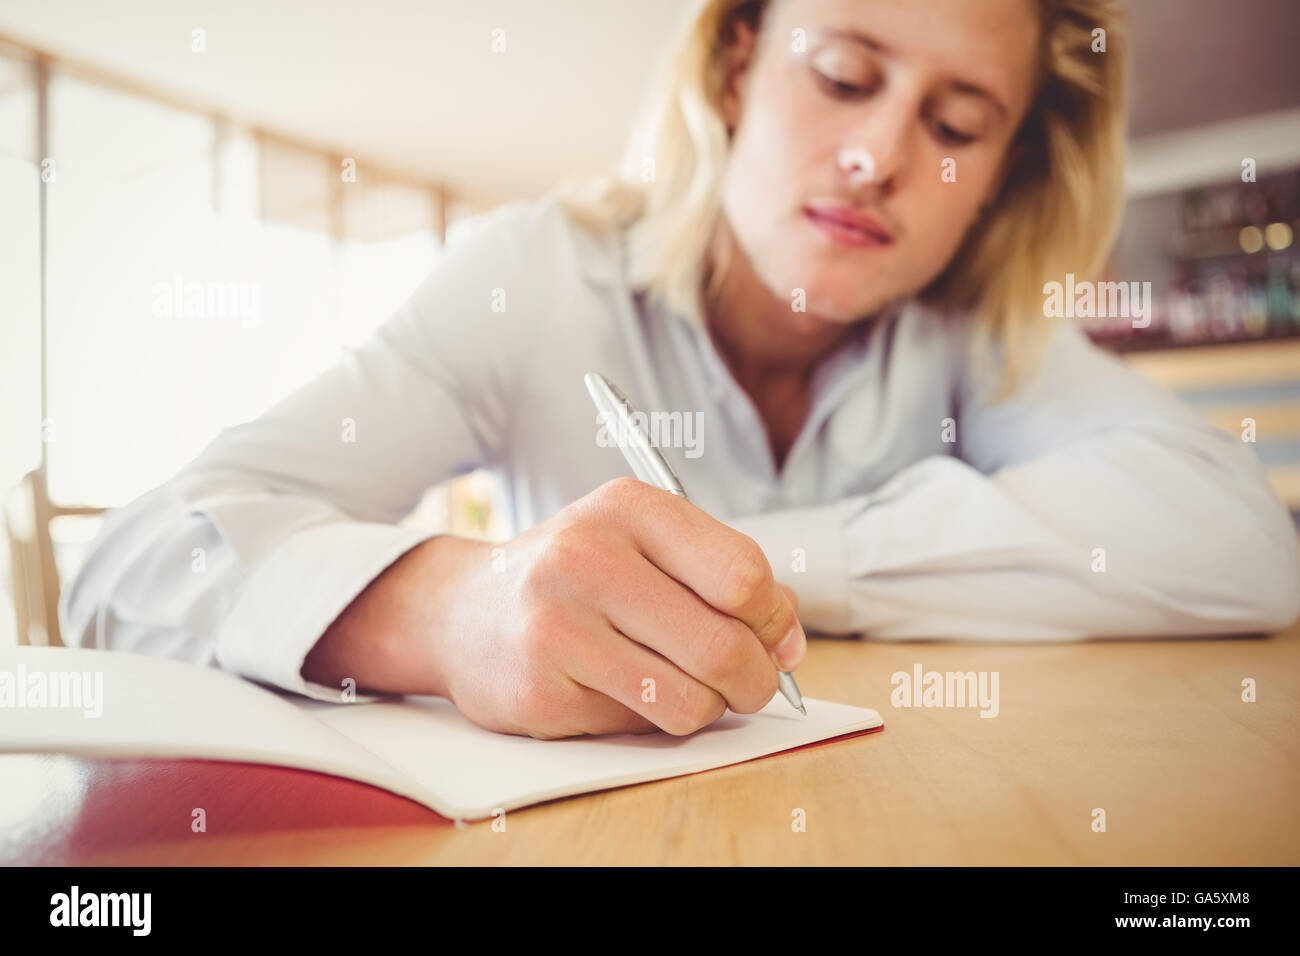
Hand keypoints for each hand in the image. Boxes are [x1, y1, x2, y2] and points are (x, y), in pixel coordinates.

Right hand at [428, 477, 806, 737]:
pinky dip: (651, 721)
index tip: (771, 635)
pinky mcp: (540, 691)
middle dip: (755, 679)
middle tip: (748, 682)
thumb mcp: (645, 544)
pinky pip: (641, 729)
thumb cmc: (576, 575)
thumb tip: (790, 642)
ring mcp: (557, 627)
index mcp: (628, 508)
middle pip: (723, 646)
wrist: (462, 609)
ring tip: (683, 684)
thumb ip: (724, 579)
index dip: (774, 618)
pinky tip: (621, 689)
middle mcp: (587, 558)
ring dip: (707, 706)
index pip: (743, 575)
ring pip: (690, 701)